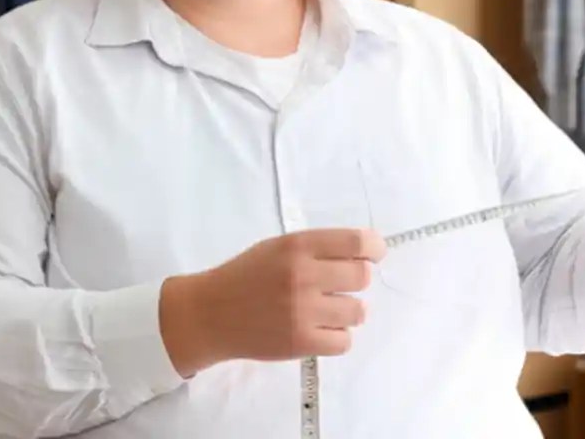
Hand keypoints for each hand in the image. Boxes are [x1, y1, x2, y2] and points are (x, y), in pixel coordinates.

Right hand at [159, 228, 387, 376]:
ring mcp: (303, 311)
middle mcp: (303, 275)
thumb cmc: (246, 276)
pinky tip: (320, 331)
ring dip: (348, 312)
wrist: (209, 314)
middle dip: (356, 282)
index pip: (356, 242)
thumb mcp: (278, 247)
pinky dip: (337, 337)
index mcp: (298, 246)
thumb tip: (364, 253)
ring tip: (328, 311)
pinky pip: (344, 341)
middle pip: (362, 277)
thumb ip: (317, 248)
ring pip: (358, 311)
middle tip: (340, 287)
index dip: (374, 248)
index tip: (375, 255)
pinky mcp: (300, 342)